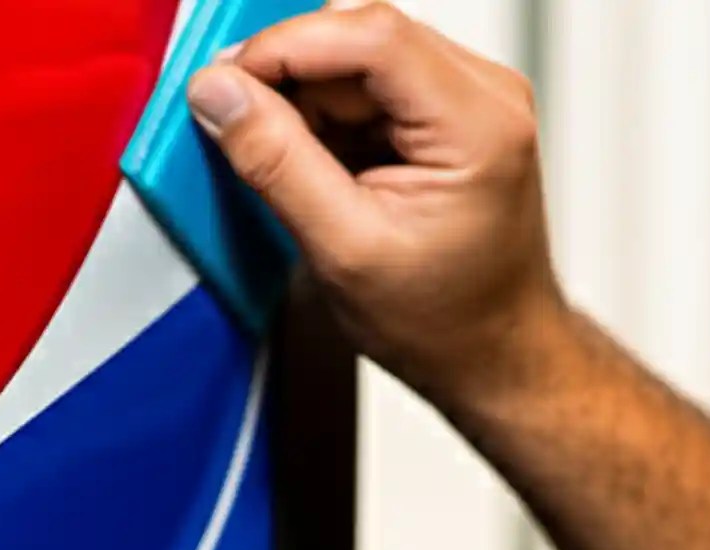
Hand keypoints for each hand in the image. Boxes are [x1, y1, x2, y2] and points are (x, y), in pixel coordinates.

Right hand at [187, 0, 564, 404]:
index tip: (222, 84)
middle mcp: (483, 95)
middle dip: (285, 73)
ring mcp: (466, 99)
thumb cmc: (443, 320)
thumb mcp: (343, 250)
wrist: (490, 353)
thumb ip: (276, 163)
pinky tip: (312, 166)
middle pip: (360, 38)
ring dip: (300, 98)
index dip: (284, 47)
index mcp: (477, 125)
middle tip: (234, 124)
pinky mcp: (442, 114)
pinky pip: (364, 85)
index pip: (371, 37)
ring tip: (283, 164)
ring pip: (355, 57)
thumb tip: (218, 94)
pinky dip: (320, 116)